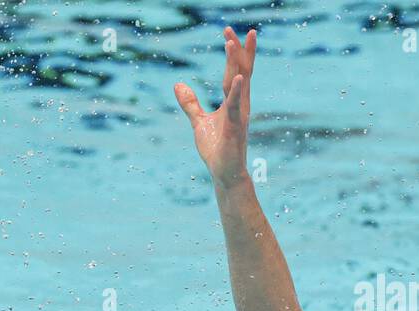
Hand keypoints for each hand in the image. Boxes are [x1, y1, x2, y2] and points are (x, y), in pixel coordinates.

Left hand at [174, 27, 256, 187]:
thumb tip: (177, 84)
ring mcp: (239, 115)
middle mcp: (240, 104)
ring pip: (239, 83)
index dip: (233, 52)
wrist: (224, 173)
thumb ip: (190, 103)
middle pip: (241, 70)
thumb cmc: (216, 148)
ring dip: (235, 63)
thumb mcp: (199, 122)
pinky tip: (236, 78)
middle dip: (237, 49)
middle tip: (231, 28)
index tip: (230, 32)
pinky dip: (235, 92)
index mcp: (232, 101)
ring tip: (231, 43)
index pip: (235, 71)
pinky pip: (235, 107)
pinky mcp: (235, 128)